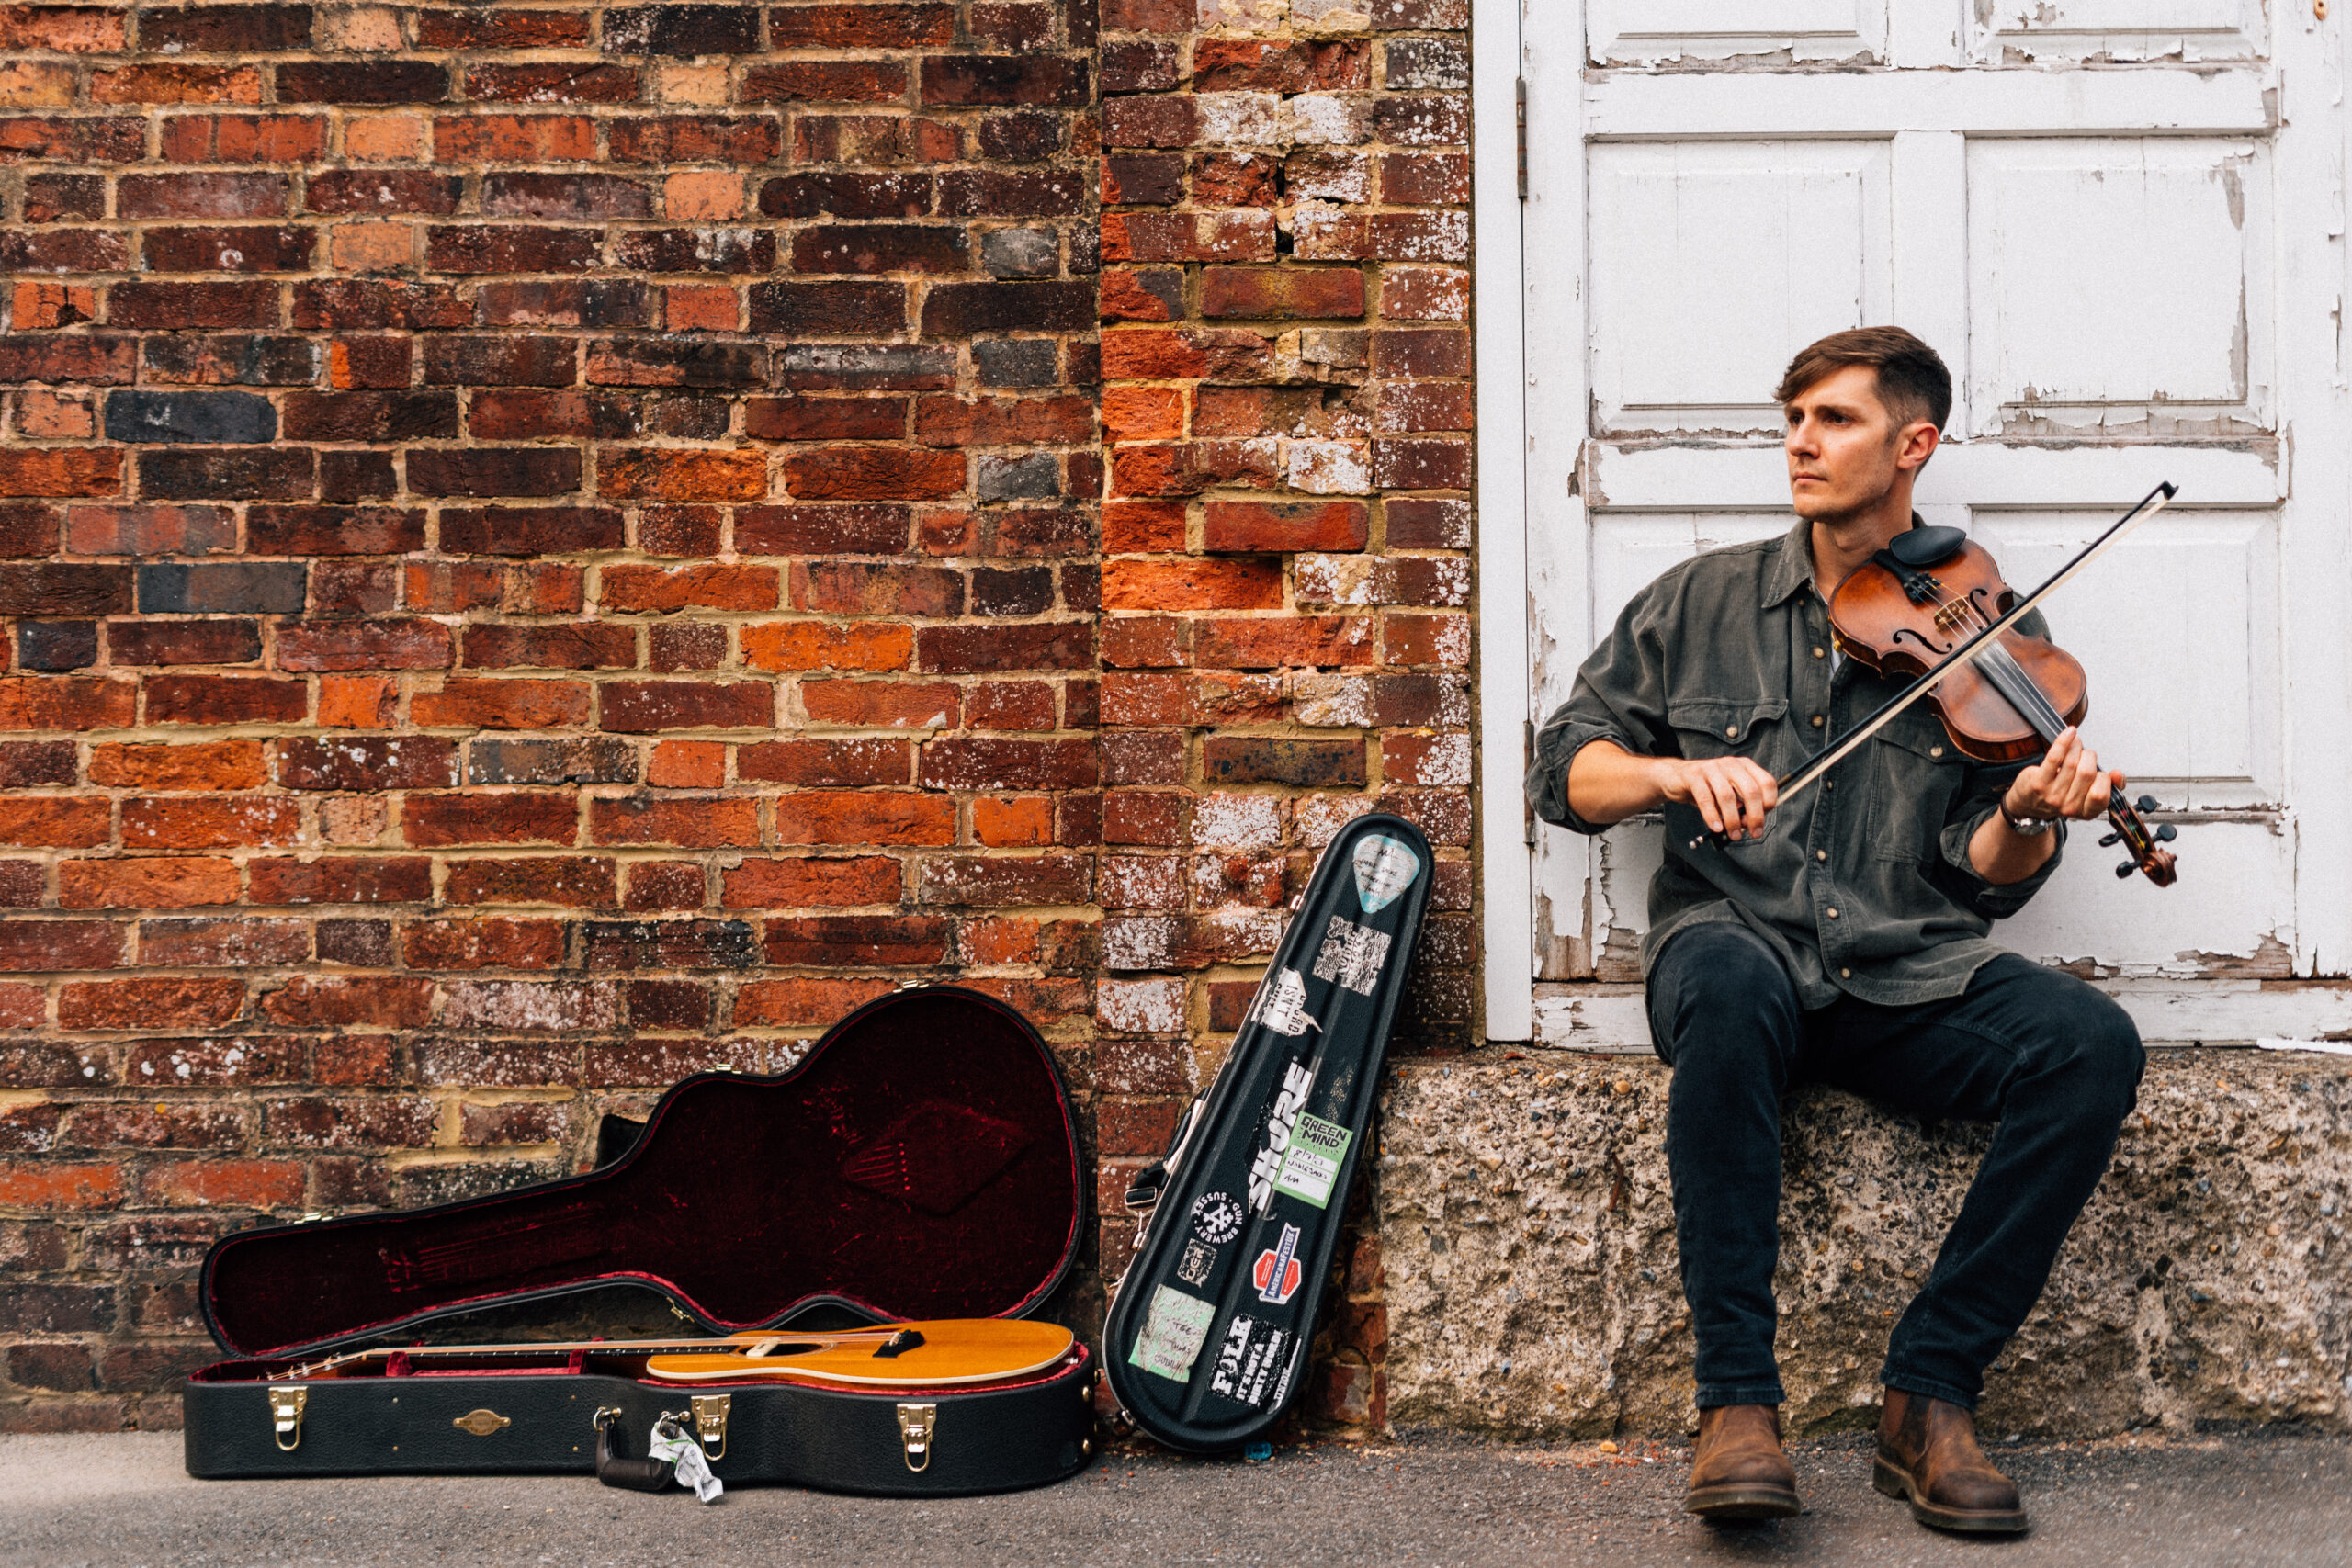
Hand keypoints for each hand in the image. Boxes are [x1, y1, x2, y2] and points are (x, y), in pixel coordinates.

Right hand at [1659, 756, 1778, 841]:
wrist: (1676, 778)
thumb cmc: (1708, 789)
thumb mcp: (1729, 794)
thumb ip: (1742, 806)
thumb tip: (1751, 824)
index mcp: (1745, 766)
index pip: (1767, 783)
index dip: (1769, 803)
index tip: (1762, 820)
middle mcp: (1731, 764)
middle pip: (1751, 791)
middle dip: (1755, 816)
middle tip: (1754, 833)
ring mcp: (1712, 768)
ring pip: (1728, 796)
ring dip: (1733, 820)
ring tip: (1734, 834)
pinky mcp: (1694, 776)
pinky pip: (1705, 798)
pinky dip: (1712, 816)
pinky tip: (1716, 827)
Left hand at [2003, 726, 2117, 823]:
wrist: (2028, 805)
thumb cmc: (2061, 796)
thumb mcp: (2086, 798)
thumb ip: (2107, 787)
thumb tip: (2117, 774)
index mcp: (2084, 812)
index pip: (2101, 796)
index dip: (2106, 779)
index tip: (2103, 772)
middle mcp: (2067, 806)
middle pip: (2087, 773)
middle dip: (2090, 757)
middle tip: (2086, 755)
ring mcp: (2051, 794)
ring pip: (2072, 762)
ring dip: (2077, 748)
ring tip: (2076, 744)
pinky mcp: (2038, 781)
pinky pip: (2055, 757)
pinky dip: (2064, 741)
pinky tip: (2070, 733)